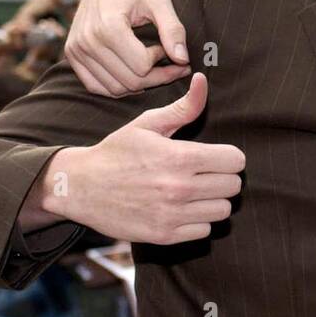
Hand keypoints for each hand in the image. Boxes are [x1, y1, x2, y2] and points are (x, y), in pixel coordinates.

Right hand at [25, 73, 243, 244]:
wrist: (80, 187)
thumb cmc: (116, 152)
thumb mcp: (147, 124)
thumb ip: (183, 107)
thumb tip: (202, 80)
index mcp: (179, 157)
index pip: (235, 161)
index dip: (229, 157)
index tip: (216, 157)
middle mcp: (179, 188)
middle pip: (233, 186)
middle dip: (224, 177)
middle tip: (205, 174)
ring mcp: (172, 215)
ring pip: (222, 210)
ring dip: (213, 200)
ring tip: (195, 191)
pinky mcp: (164, 236)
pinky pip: (204, 231)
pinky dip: (198, 221)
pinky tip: (182, 209)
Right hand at [65, 0, 187, 96]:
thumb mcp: (160, 0)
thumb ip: (173, 29)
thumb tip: (183, 59)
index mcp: (107, 26)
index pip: (142, 67)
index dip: (162, 61)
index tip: (167, 46)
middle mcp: (86, 40)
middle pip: (129, 81)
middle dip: (156, 77)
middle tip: (172, 63)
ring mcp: (75, 48)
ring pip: (114, 88)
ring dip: (139, 83)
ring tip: (152, 63)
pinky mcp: (72, 53)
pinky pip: (95, 86)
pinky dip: (117, 85)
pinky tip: (133, 69)